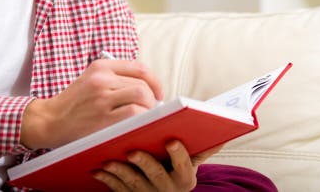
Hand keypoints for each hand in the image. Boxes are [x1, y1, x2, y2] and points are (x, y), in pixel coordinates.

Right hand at [20, 59, 162, 148]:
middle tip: (152, 110)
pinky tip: (137, 125)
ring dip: (149, 109)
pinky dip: (141, 119)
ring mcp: (102, 97)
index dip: (155, 81)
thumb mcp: (91, 80)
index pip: (139, 67)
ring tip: (145, 117)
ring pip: (142, 96)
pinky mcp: (102, 117)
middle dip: (154, 98)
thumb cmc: (73, 103)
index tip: (157, 93)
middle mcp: (102, 78)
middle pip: (143, 83)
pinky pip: (133, 114)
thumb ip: (115, 78)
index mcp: (100, 66)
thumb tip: (148, 88)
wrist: (49, 120)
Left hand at [93, 141, 223, 190]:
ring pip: (133, 185)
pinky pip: (117, 190)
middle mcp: (168, 190)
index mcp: (185, 178)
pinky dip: (107, 180)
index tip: (172, 140)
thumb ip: (203, 149)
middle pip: (156, 176)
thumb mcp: (191, 162)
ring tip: (108, 160)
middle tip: (132, 151)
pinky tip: (97, 169)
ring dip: (119, 172)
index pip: (185, 167)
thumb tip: (222, 133)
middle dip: (144, 163)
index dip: (179, 155)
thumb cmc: (175, 170)